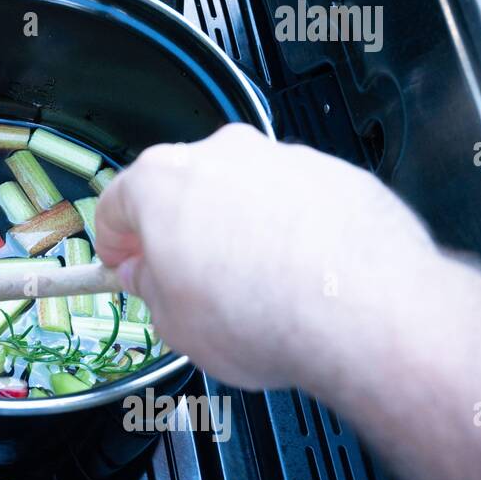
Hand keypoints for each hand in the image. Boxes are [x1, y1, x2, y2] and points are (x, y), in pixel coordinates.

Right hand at [91, 124, 438, 389]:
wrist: (365, 313)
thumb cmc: (264, 316)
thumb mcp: (175, 325)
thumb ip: (151, 290)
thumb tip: (151, 278)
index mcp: (161, 181)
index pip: (115, 205)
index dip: (116, 244)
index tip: (126, 267)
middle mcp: (220, 154)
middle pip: (182, 190)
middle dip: (181, 233)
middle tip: (190, 284)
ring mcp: (281, 159)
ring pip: (244, 193)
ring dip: (240, 230)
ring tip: (258, 290)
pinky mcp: (335, 174)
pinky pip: (297, 201)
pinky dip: (293, 231)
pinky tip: (303, 279)